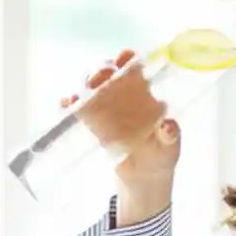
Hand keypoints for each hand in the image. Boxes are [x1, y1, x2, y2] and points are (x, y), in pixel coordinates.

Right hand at [60, 49, 181, 193]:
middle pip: (108, 73)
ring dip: (85, 86)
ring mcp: (105, 108)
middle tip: (99, 78)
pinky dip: (69, 103)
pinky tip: (66, 103)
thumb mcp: (169, 146)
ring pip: (91, 87)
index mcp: (144, 93)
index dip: (127, 59)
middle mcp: (122, 95)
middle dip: (101, 71)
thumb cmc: (161, 154)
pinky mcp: (91, 123)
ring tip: (81, 93)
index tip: (123, 58)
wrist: (143, 176)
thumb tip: (169, 126)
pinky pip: (77, 108)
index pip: (133, 67)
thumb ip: (170, 135)